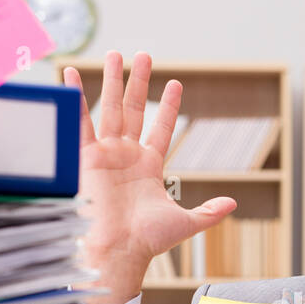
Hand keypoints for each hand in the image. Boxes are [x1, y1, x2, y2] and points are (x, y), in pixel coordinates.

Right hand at [67, 51, 236, 303]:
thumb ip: (209, 211)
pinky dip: (75, 98)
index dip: (168, 106)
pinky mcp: (85, 157)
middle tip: (143, 55)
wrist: (117, 249)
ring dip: (111, 81)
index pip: (161, 128)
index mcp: (150, 167)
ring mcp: (106, 154)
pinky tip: (71, 74)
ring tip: (115, 54)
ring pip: (109, 109)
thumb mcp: (185, 222)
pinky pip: (80, 122)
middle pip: (133, 110)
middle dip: (137, 82)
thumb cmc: (148, 240)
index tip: (175, 83)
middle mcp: (127, 156)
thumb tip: (233, 203)